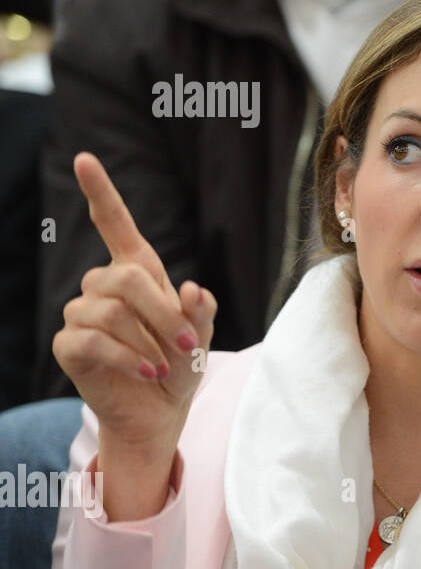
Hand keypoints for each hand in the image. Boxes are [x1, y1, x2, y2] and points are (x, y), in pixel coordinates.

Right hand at [52, 153, 216, 459]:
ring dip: (147, 341)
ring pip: (111, 311)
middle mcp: (104, 286)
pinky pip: (94, 340)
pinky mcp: (69, 344)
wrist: (160, 410)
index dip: (101, 192)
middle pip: (126, 278)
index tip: (84, 159)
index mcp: (138, 271)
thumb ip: (202, 312)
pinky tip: (147, 370)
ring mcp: (82, 314)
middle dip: (163, 313)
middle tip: (188, 346)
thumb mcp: (202, 336)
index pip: (115, 224)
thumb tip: (192, 288)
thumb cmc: (180, 364)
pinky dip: (128, 357)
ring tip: (164, 363)